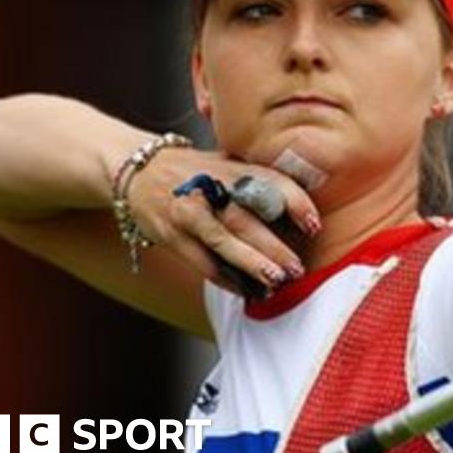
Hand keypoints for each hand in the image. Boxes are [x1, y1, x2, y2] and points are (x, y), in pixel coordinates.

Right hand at [125, 147, 320, 297]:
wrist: (138, 172)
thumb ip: (259, 176)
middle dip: (274, 246)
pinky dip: (225, 278)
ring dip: (251, 264)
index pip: (268, 181)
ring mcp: (188, 213)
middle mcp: (209, 189)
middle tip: (297, 267)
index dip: (294, 202)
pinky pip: (202, 262)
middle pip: (245, 219)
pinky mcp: (171, 236)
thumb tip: (311, 188)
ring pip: (223, 242)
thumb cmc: (195, 171)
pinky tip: (246, 290)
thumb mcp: (227, 162)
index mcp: (230, 168)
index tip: (313, 224)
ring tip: (276, 280)